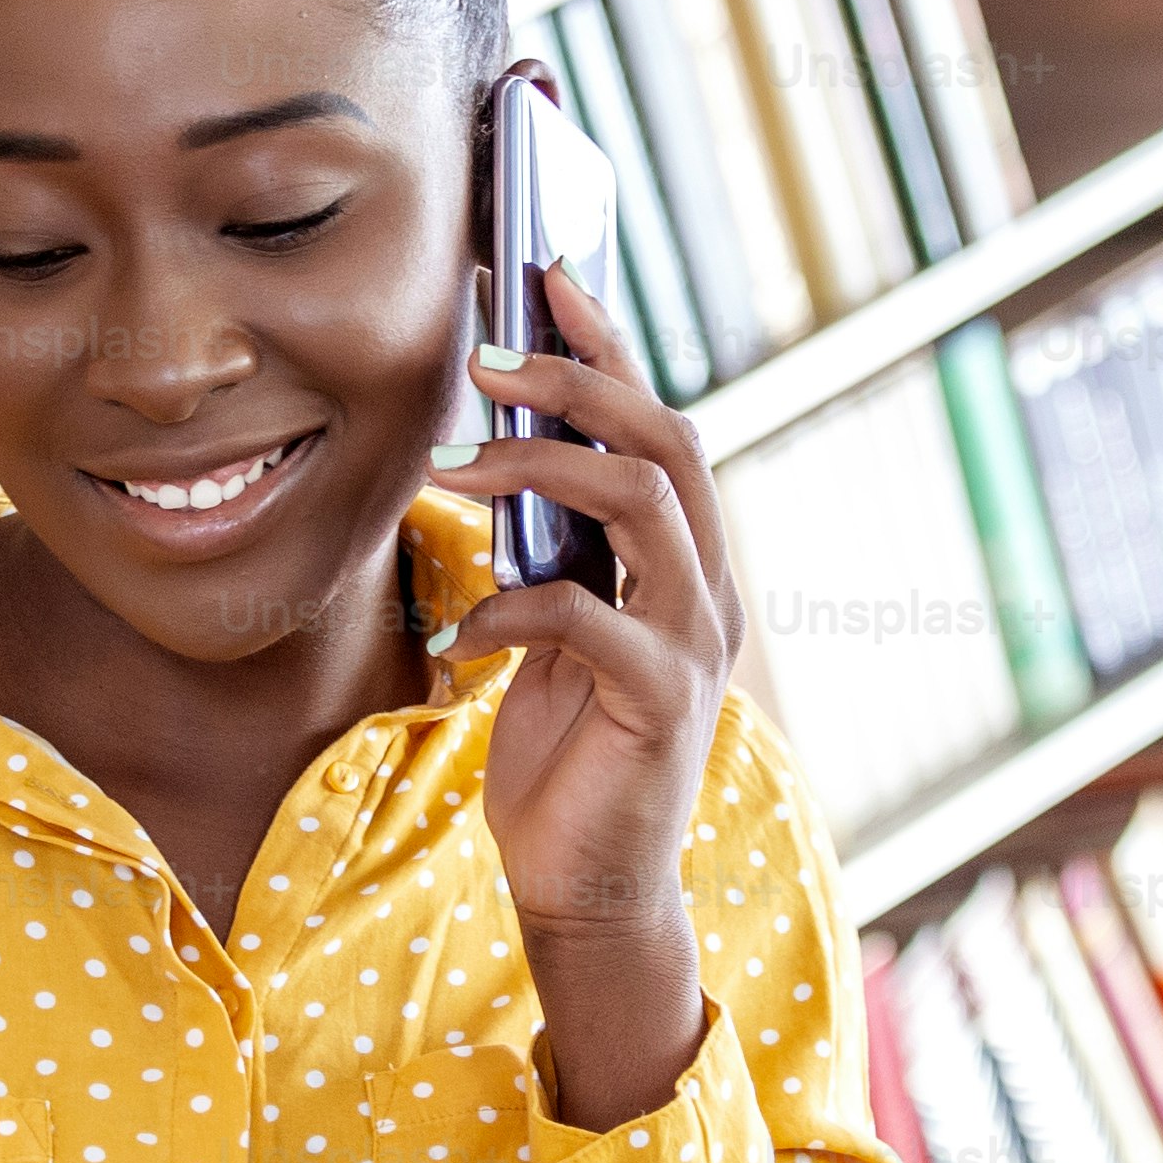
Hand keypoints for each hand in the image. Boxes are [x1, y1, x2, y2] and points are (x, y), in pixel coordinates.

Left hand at [426, 259, 732, 1127]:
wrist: (586, 890)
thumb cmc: (564, 757)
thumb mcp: (552, 633)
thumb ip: (553, 553)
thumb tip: (497, 454)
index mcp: (684, 563)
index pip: (659, 424)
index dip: (608, 344)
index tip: (546, 273)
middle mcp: (707, 588)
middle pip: (666, 441)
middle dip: (577, 381)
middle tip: (484, 356)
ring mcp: (693, 644)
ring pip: (644, 506)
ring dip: (543, 469)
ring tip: (455, 464)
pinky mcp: (659, 703)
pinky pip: (586, 618)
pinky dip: (515, 606)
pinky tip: (464, 630)